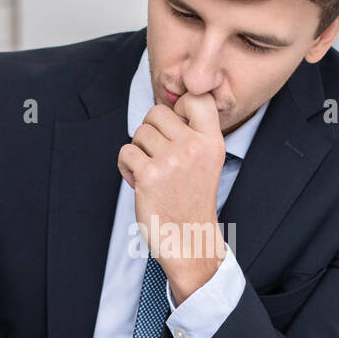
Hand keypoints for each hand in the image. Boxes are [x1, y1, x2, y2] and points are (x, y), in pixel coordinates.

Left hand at [117, 92, 226, 303]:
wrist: (189, 240)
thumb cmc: (193, 200)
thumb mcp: (207, 162)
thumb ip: (193, 134)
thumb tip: (164, 112)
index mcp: (212, 142)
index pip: (196, 97)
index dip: (179, 107)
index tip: (176, 127)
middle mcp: (193, 147)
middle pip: (157, 112)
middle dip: (151, 131)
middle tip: (157, 156)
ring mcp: (171, 160)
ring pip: (139, 132)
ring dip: (138, 150)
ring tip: (150, 172)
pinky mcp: (149, 176)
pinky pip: (126, 152)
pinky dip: (126, 166)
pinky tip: (139, 182)